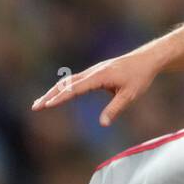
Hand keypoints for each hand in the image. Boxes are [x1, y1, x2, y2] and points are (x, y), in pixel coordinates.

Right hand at [32, 49, 162, 125]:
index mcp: (100, 76)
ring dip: (54, 91)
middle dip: (50, 95)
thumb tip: (103, 124)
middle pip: (66, 83)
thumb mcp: (130, 95)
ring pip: (69, 81)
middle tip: (35, 107)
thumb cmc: (140, 77)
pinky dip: (64, 87)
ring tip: (41, 102)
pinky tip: (59, 94)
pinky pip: (76, 80)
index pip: (75, 88)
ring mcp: (93, 71)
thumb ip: (115, 109)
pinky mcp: (96, 72)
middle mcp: (93, 72)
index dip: (60, 97)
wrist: (147, 59)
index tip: (47, 104)